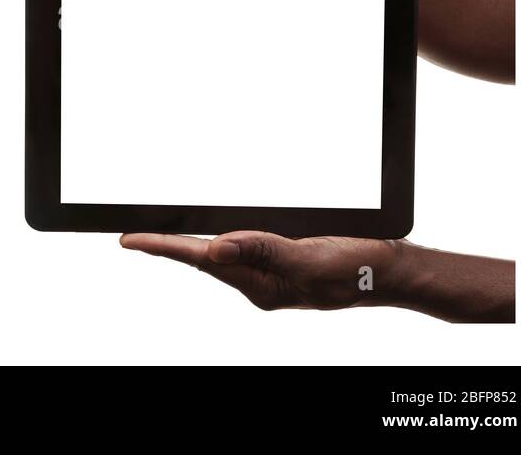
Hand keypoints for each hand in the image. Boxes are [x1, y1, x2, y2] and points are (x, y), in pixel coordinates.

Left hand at [121, 232, 514, 321]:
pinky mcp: (284, 262)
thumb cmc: (357, 268)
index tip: (128, 240)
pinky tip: (214, 236)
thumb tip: (215, 249)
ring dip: (189, 245)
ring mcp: (271, 274)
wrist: (392, 271)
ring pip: (220, 255)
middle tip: (132, 238)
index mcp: (259, 285)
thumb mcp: (307, 258)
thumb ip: (261, 252)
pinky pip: (242, 248)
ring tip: (158, 238)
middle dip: (166, 247)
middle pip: (202, 259)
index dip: (161, 247)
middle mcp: (259, 282)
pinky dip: (221, 238)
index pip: (199, 259)